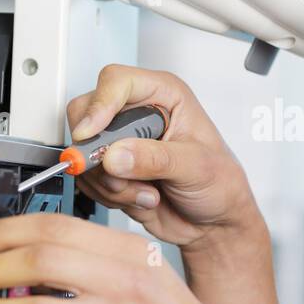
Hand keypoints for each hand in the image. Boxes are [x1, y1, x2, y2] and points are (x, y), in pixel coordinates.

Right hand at [66, 65, 260, 252]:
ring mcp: (121, 142)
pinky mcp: (110, 170)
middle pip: (86, 113)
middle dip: (100, 153)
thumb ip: (155, 159)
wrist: (214, 221)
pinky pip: (87, 180)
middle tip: (122, 175)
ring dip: (110, 182)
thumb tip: (115, 155)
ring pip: (83, 153)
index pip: (117, 81)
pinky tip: (140, 198)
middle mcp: (138, 114)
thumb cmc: (219, 184)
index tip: (91, 133)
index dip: (99, 105)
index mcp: (164, 95)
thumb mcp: (196, 166)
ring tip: (147, 191)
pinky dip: (108, 195)